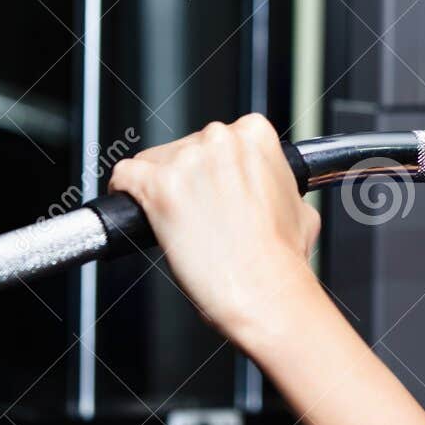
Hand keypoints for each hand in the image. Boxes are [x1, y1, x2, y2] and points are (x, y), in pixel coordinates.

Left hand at [107, 114, 323, 346]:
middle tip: (197, 213)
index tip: (212, 187)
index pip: (218, 136)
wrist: (264, 289)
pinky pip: (125, 175)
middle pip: (184, 148)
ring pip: (153, 162)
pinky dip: (125, 191)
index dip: (212, 167)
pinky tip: (137, 211)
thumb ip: (277, 184)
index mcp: (255, 135)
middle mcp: (220, 139)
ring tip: (177, 223)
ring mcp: (188, 161)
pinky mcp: (158, 186)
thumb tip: (267, 188)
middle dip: (186, 179)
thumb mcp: (299, 206)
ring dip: (159, 188)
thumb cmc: (281, 257)